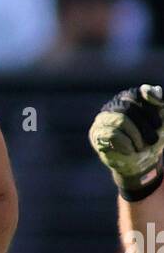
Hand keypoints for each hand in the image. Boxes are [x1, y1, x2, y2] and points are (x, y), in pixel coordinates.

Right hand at [89, 83, 163, 197]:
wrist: (142, 162)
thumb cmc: (152, 138)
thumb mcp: (162, 118)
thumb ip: (158, 100)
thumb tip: (149, 90)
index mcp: (129, 97)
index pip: (138, 94)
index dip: (151, 112)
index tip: (158, 125)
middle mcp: (113, 105)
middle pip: (129, 107)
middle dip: (144, 127)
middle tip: (152, 140)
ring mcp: (102, 119)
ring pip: (121, 120)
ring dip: (136, 137)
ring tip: (140, 147)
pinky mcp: (96, 134)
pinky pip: (113, 135)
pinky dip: (126, 145)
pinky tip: (130, 151)